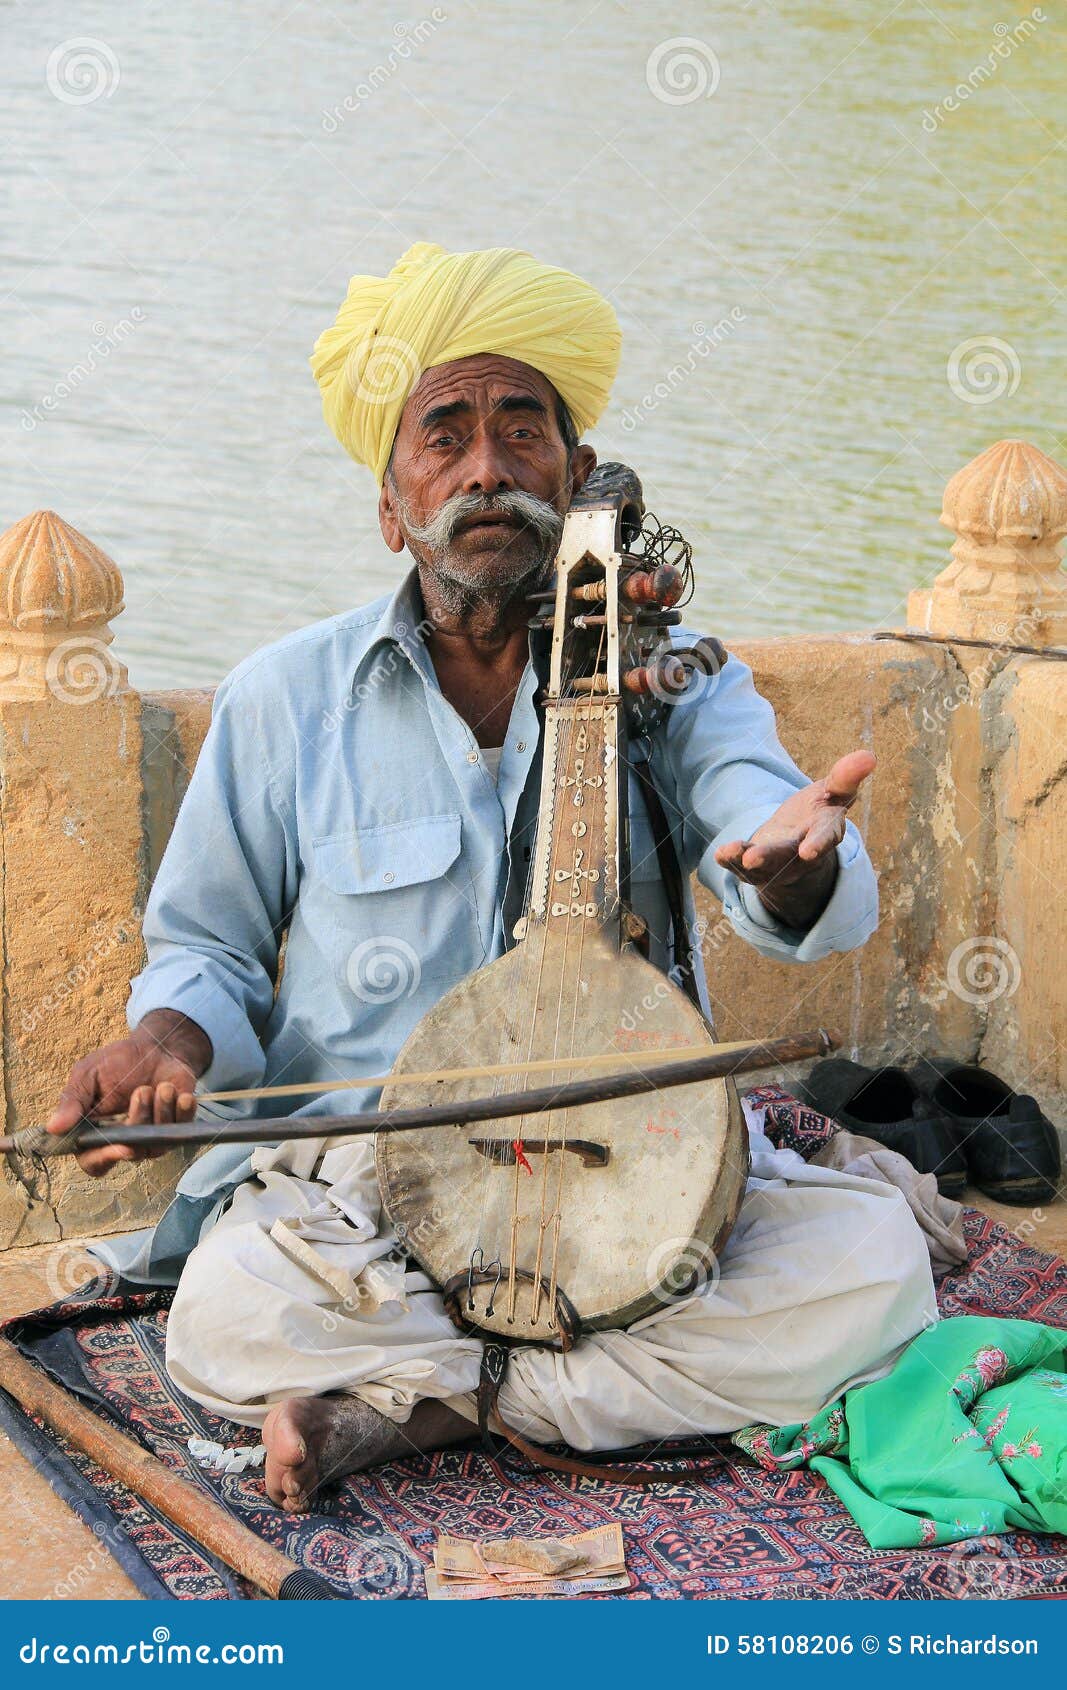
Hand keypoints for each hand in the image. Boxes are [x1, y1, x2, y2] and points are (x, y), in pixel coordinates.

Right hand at [47, 1010, 209, 1177]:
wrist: (157, 1047)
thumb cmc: (118, 1062)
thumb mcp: (88, 1074)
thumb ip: (73, 1100)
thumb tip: (53, 1127)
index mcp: (95, 1132)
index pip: (94, 1163)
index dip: (104, 1159)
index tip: (121, 1146)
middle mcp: (124, 1141)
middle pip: (131, 1152)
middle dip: (139, 1119)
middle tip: (143, 1091)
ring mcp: (152, 1138)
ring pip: (157, 1144)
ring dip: (160, 1111)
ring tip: (161, 1087)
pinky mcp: (177, 1129)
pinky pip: (182, 1132)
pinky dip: (182, 1112)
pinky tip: (181, 1094)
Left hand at [714, 750, 875, 926]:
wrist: (797, 843)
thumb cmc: (818, 812)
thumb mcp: (833, 792)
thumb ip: (846, 777)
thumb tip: (869, 755)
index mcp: (824, 832)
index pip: (825, 837)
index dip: (818, 844)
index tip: (808, 852)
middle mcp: (800, 853)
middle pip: (787, 856)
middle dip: (771, 857)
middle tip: (753, 859)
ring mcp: (776, 862)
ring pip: (762, 864)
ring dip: (748, 860)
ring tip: (734, 853)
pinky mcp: (754, 866)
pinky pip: (739, 864)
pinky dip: (730, 859)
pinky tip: (720, 853)